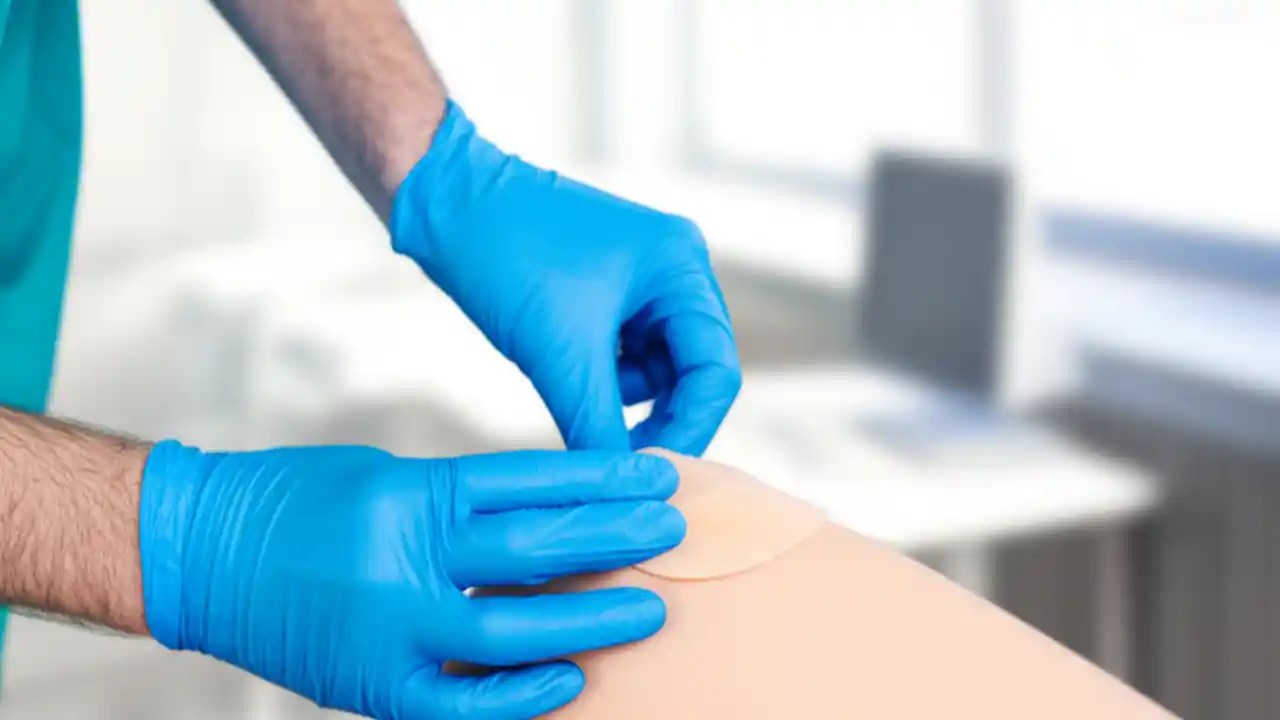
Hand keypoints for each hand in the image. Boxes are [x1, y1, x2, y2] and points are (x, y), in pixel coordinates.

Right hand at [139, 442, 684, 718]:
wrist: (203, 553)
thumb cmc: (299, 503)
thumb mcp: (386, 476)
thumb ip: (462, 503)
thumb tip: (549, 520)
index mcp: (411, 494)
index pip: (530, 482)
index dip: (600, 478)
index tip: (656, 475)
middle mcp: (404, 558)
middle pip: (536, 548)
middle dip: (615, 537)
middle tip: (674, 530)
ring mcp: (390, 628)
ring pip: (513, 627)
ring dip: (591, 617)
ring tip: (652, 607)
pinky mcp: (373, 685)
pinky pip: (463, 700)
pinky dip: (520, 693)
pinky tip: (572, 676)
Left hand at [391, 101, 741, 454]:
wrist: (444, 202)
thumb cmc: (503, 255)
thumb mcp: (559, 353)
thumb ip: (597, 425)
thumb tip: (621, 485)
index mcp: (681, 266)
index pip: (716, 368)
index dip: (691, 428)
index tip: (657, 473)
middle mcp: (675, 268)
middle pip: (693, 370)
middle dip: (661, 418)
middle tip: (625, 465)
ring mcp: (643, 279)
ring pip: (657, 369)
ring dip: (627, 402)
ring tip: (583, 410)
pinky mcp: (609, 291)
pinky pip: (626, 354)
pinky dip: (604, 382)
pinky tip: (570, 383)